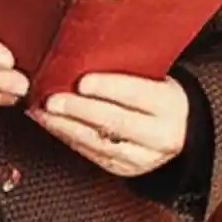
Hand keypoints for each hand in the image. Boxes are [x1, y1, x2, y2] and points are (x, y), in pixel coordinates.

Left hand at [28, 73, 187, 177]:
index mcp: (169, 104)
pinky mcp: (124, 169)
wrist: (179, 128)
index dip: (108, 88)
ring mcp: (142, 157)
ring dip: (66, 127)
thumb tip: (83, 52)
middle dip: (79, 111)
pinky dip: (69, 139)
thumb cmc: (156, 92)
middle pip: (115, 122)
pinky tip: (53, 125)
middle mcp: (160, 135)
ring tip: (43, 112)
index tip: (81, 81)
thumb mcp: (154, 76)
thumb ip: (127, 68)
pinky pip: (92, 155)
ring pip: (100, 144)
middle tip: (51, 100)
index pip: (137, 94)